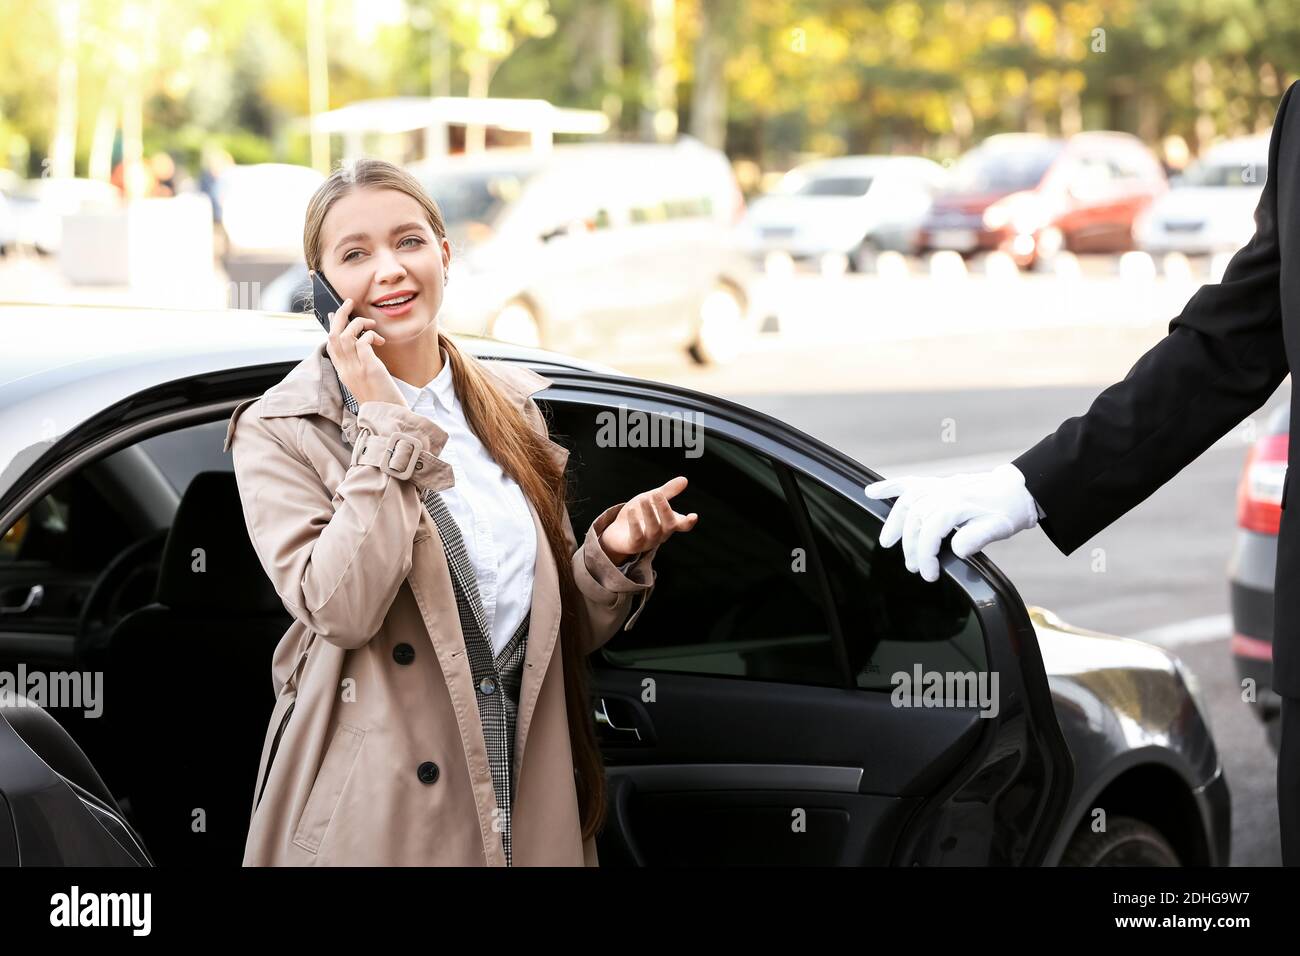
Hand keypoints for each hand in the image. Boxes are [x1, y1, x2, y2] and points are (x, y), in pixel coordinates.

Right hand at [325, 296, 406, 407]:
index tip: (335, 315)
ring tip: (371, 325)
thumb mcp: (366, 382)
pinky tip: (378, 340)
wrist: (390, 418)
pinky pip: (362, 342)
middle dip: (340, 315)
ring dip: (358, 324)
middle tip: (349, 302)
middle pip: (333, 336)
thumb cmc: (383, 400)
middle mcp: (346, 370)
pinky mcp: (369, 369)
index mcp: (343, 373)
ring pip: (345, 336)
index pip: (330, 346)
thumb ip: (361, 365)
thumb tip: (363, 346)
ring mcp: (356, 369)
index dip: (331, 327)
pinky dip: (369, 335)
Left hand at [599, 476, 698, 563]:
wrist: (617, 532)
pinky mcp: (634, 545)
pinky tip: (631, 510)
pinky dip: (635, 523)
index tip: (693, 516)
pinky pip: (637, 536)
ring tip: (644, 498)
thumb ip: (667, 492)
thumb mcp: (652, 500)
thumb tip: (685, 479)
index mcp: (669, 524)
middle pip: (669, 525)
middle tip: (657, 493)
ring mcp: (648, 541)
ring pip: (654, 530)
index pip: (683, 525)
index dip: (689, 522)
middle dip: (664, 509)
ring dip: (650, 514)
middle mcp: (661, 534)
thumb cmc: (639, 515)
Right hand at [863, 463, 1038, 581]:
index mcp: (958, 504)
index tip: (929, 574)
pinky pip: (909, 484)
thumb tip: (957, 549)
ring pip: (906, 501)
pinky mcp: (936, 484)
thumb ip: (977, 538)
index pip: (931, 531)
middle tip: (913, 566)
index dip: (925, 555)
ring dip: (893, 522)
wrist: (1016, 492)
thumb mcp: (999, 528)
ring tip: (887, 542)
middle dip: (910, 545)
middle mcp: (944, 492)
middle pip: (915, 518)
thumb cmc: (1007, 512)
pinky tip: (871, 492)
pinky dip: (889, 487)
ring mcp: (939, 486)